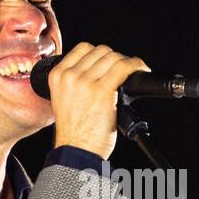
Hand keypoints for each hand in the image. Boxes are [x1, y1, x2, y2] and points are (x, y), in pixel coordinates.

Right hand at [48, 42, 149, 160]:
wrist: (77, 150)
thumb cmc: (74, 131)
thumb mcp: (64, 99)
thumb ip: (76, 82)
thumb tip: (101, 70)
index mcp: (57, 76)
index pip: (83, 48)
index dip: (100, 53)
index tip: (110, 61)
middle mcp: (70, 76)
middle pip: (100, 51)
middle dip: (115, 58)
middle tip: (124, 70)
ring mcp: (85, 83)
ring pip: (113, 57)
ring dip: (127, 62)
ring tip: (134, 71)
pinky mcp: (102, 91)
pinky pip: (123, 68)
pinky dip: (136, 66)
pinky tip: (141, 70)